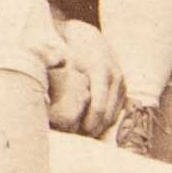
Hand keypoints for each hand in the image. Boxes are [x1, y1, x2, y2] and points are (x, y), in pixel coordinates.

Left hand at [49, 19, 121, 136]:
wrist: (86, 34)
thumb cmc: (69, 49)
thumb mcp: (63, 59)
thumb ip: (59, 78)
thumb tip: (48, 100)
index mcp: (100, 70)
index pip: (98, 107)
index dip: (89, 124)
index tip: (77, 134)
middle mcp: (114, 76)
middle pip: (108, 114)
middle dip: (95, 129)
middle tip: (80, 138)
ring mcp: (121, 80)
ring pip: (115, 113)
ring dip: (102, 126)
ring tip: (85, 134)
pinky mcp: (123, 84)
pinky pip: (118, 108)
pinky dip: (107, 118)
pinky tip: (94, 124)